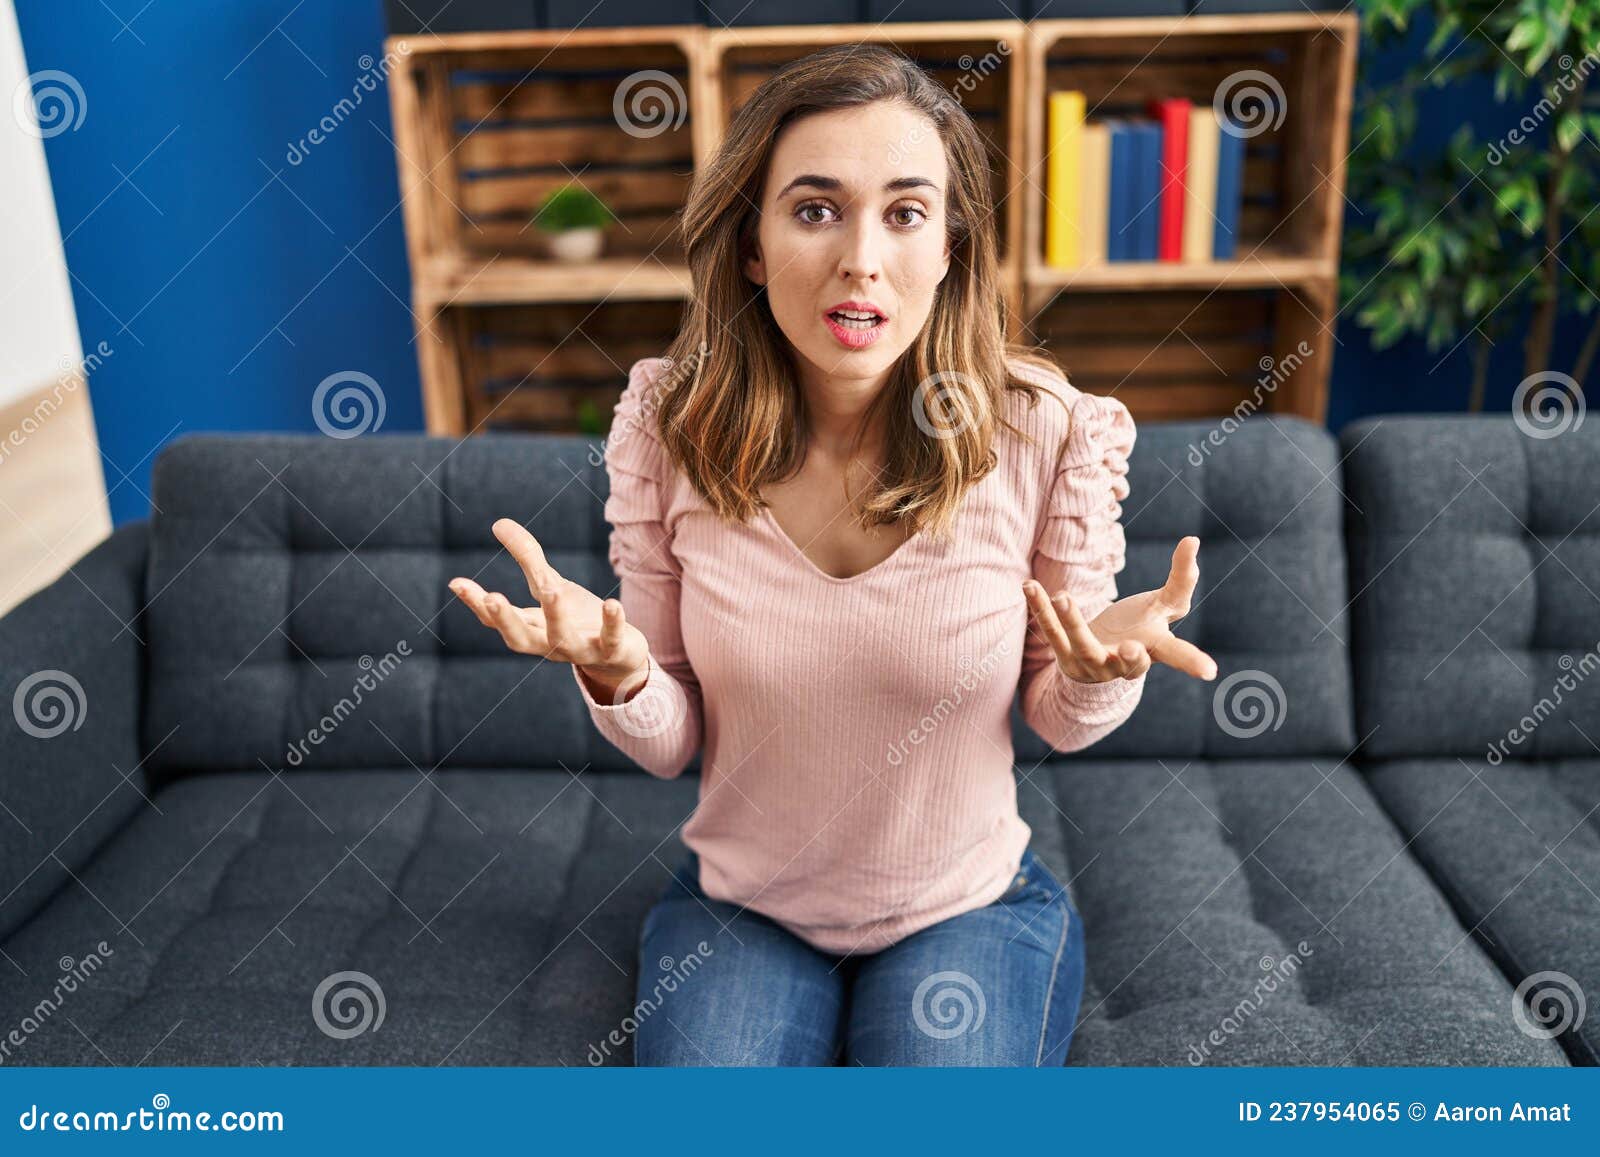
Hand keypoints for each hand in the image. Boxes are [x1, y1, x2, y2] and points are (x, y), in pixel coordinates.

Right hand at [448, 518, 650, 694]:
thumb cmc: (575, 617)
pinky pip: (610, 640)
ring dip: (555, 616)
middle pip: (520, 638)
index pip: (496, 619)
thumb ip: (527, 558)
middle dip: (506, 620)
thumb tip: (498, 523)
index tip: (457, 583)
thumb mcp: (550, 585)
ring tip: (552, 591)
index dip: (476, 603)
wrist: (618, 654)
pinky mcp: (611, 650)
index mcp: (530, 628)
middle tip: (492, 598)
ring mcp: (579, 649)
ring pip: (563, 639)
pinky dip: (611, 623)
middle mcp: (549, 643)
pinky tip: (612, 603)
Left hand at [1024, 535, 1216, 685]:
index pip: (1176, 656)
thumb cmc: (1141, 629)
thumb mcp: (1164, 607)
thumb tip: (1192, 539)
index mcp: (1154, 650)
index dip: (1193, 663)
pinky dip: (1040, 609)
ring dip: (1072, 622)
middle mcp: (1123, 664)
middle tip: (1130, 646)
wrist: (1099, 662)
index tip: (1210, 671)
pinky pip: (1050, 632)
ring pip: (1082, 646)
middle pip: (1128, 666)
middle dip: (1130, 658)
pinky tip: (1029, 586)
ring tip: (1063, 597)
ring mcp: (1092, 664)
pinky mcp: (1064, 655)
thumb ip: (1182, 577)